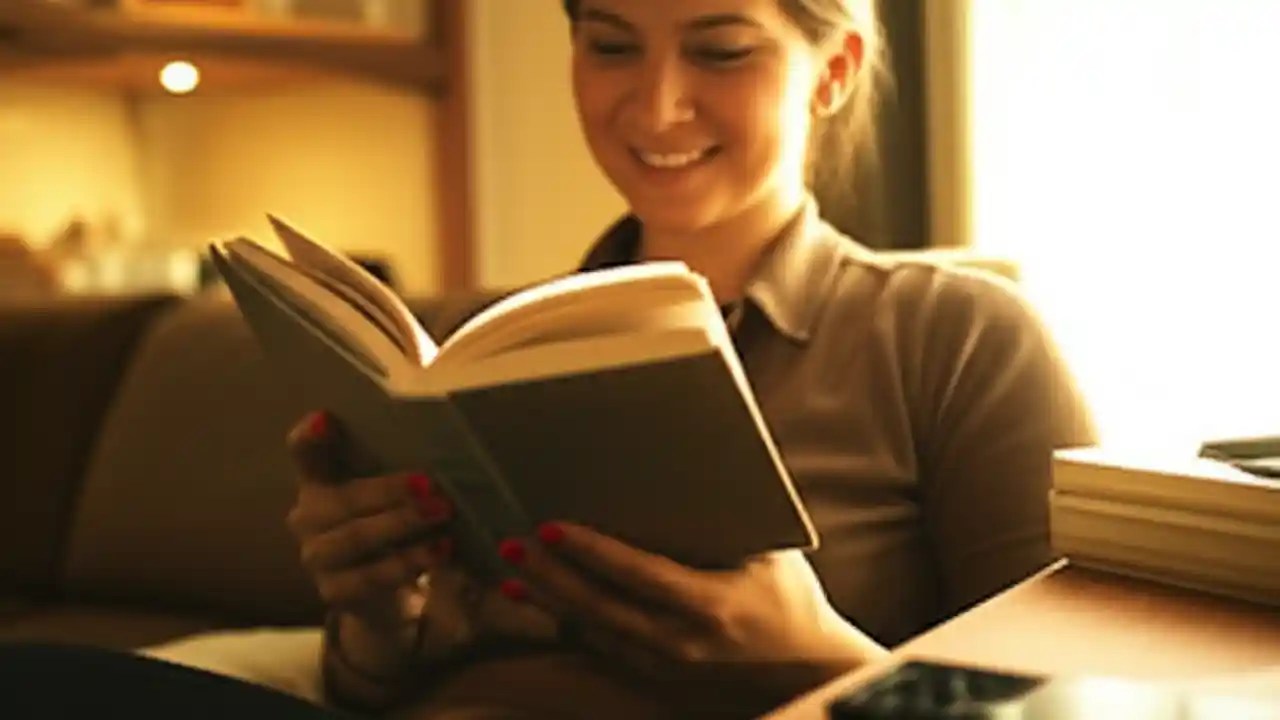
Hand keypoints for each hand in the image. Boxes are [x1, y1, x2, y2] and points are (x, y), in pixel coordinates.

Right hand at [284, 410, 454, 631]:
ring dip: (402, 524)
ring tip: (442, 514)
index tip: (326, 418)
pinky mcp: (333, 591)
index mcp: (320, 481)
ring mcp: (316, 556)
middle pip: (343, 498)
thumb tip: (443, 463)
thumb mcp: (396, 496)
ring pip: (356, 537)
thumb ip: (403, 476)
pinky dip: (406, 563)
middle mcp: (308, 516)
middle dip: (389, 490)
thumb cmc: (392, 524)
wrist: (384, 592)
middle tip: (431, 485)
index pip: (305, 452)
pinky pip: (370, 577)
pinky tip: (438, 551)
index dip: (310, 436)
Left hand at [501, 523, 885, 711]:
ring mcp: (666, 664)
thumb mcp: (766, 553)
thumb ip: (722, 522)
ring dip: (548, 599)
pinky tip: (542, 599)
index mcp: (708, 605)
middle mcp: (681, 640)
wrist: (809, 667)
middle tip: (509, 542)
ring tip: (510, 571)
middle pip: (598, 606)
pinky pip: (602, 645)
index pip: (636, 574)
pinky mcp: (659, 675)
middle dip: (548, 574)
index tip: (552, 526)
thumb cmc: (789, 599)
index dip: (590, 550)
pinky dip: (569, 621)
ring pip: (592, 629)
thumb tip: (680, 472)